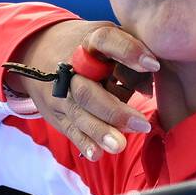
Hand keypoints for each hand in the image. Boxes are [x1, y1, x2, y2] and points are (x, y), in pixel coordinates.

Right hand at [5, 21, 158, 160]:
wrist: (41, 50)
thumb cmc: (92, 48)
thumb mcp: (110, 41)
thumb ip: (132, 60)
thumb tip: (149, 91)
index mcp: (89, 41)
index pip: (106, 41)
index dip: (129, 52)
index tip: (154, 65)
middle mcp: (71, 67)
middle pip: (87, 90)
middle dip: (114, 110)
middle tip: (141, 125)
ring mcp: (60, 92)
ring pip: (78, 113)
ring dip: (99, 131)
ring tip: (119, 146)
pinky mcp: (57, 112)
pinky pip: (70, 129)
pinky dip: (83, 143)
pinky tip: (97, 154)